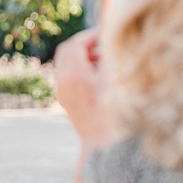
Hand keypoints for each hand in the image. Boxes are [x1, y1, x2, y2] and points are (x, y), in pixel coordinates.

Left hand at [53, 29, 112, 147]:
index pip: (76, 44)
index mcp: (73, 75)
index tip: (107, 33)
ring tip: (107, 60)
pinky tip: (103, 76)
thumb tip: (117, 38)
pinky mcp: (67, 104)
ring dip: (84, 58)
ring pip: (67, 65)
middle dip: (85, 45)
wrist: (107, 149)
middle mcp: (63, 83)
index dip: (91, 36)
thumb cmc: (119, 112)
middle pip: (67, 52)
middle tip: (104, 43)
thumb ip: (115, 55)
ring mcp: (63, 94)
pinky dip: (82, 71)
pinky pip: (70, 78)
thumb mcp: (119, 78)